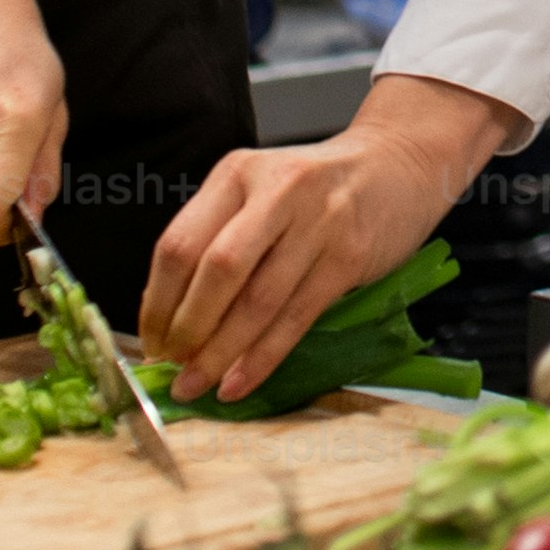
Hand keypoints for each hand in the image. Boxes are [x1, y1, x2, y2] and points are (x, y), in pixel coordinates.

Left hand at [144, 75, 511, 402]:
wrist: (399, 164)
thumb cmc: (319, 186)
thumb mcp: (259, 188)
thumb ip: (218, 235)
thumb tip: (170, 315)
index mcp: (237, 174)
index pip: (179, 244)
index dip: (157, 301)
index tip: (150, 339)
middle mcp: (276, 192)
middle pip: (215, 272)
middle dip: (186, 330)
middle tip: (171, 366)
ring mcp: (318, 224)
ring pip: (257, 302)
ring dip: (219, 354)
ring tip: (196, 385)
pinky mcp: (349, 257)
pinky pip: (296, 318)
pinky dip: (261, 358)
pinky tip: (238, 382)